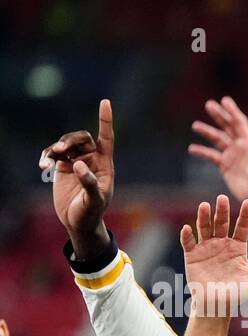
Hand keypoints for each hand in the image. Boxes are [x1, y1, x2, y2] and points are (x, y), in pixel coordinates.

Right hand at [40, 99, 114, 258]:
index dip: (105, 120)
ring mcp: (76, 162)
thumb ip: (89, 183)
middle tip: (60, 149)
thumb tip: (78, 165)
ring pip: (65, 144)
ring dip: (55, 149)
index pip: (106, 138)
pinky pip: (53, 154)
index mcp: (105, 165)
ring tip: (48, 162)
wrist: (78, 223)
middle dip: (70, 140)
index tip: (105, 102)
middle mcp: (91, 160)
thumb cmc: (91, 213)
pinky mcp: (62, 167)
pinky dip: (47, 157)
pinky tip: (43, 166)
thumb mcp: (94, 201)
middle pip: (80, 138)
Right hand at [181, 195, 247, 317]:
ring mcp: (206, 248)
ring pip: (205, 228)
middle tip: (222, 198)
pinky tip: (187, 228)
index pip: (242, 227)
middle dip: (222, 211)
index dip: (245, 215)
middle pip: (222, 223)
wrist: (218, 306)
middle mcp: (222, 244)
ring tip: (204, 206)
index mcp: (238, 247)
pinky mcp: (192, 256)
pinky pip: (188, 243)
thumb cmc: (238, 294)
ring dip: (204, 217)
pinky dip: (187, 236)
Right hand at [189, 96, 247, 204]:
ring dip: (207, 132)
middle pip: (227, 126)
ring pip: (217, 139)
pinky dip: (202, 152)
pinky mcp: (224, 165)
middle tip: (209, 104)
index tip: (225, 100)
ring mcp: (231, 155)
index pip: (240, 123)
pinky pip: (211, 156)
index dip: (233, 111)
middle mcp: (239, 146)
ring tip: (196, 125)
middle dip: (219, 115)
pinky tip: (192, 148)